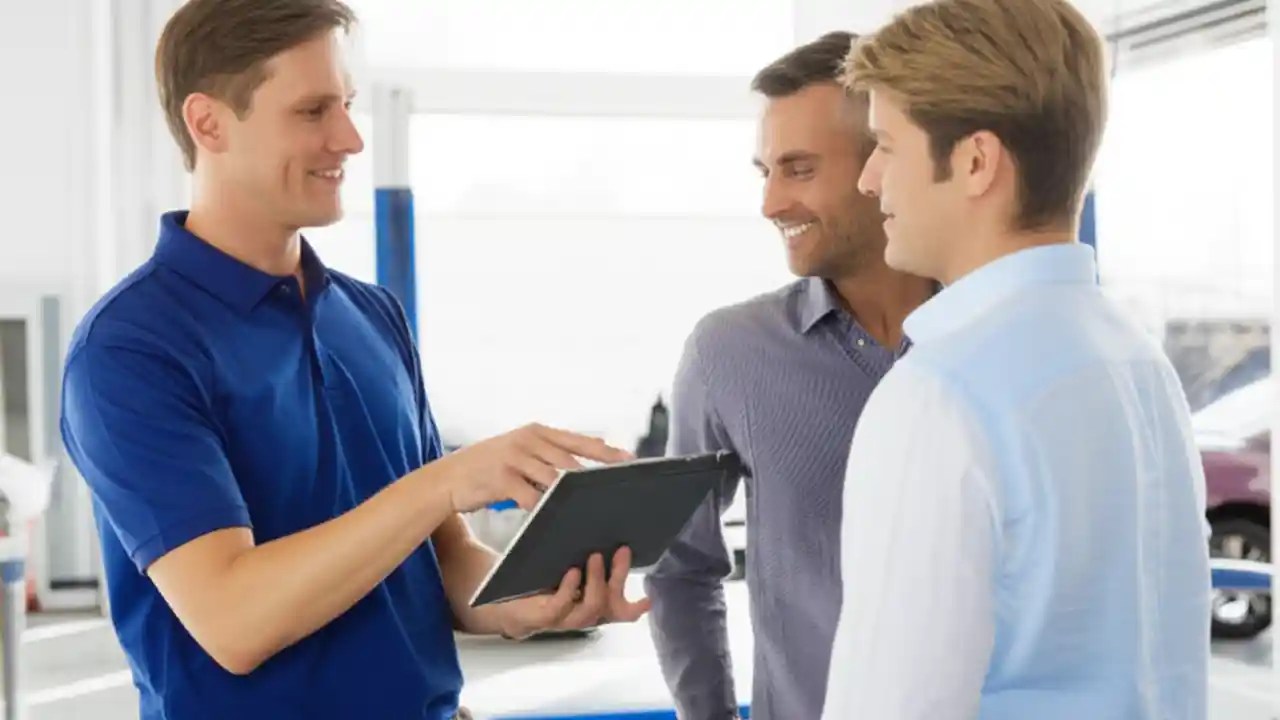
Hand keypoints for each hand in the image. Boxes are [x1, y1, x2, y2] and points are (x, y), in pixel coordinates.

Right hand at [436, 423, 632, 513]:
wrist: (446, 479)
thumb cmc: (487, 470)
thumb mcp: (518, 453)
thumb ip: (547, 456)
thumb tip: (584, 469)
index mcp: (536, 432)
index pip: (578, 440)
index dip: (605, 451)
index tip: (629, 461)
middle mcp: (527, 440)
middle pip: (571, 460)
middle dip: (594, 478)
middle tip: (616, 493)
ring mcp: (514, 457)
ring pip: (554, 479)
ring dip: (574, 497)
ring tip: (594, 510)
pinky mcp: (502, 478)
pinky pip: (531, 497)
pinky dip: (546, 509)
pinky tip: (558, 522)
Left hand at [498, 546, 650, 639]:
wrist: (499, 601)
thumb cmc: (534, 581)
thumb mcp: (562, 566)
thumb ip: (582, 556)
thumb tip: (598, 524)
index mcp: (589, 604)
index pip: (618, 610)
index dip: (635, 607)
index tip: (648, 597)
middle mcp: (580, 614)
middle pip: (609, 604)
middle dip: (619, 577)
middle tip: (622, 550)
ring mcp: (562, 617)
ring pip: (590, 608)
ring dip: (597, 583)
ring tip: (596, 557)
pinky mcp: (542, 616)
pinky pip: (560, 607)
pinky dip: (569, 590)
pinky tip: (572, 572)